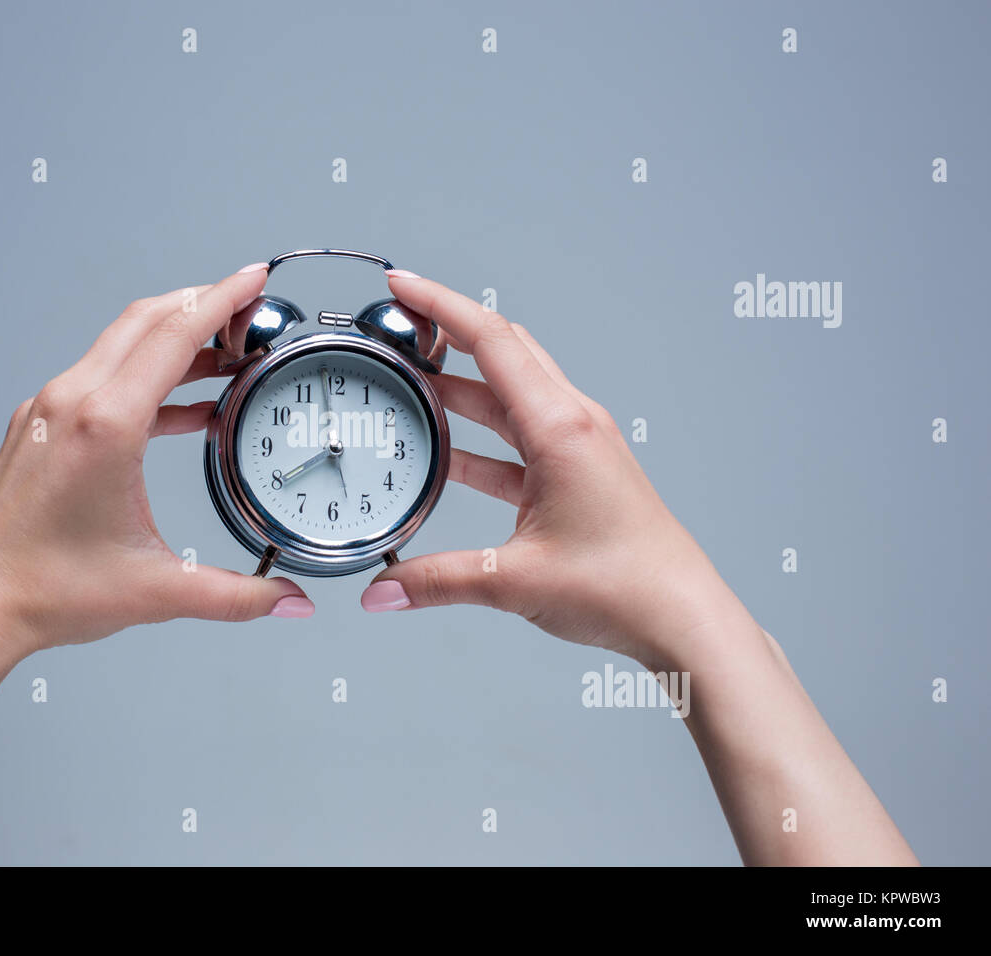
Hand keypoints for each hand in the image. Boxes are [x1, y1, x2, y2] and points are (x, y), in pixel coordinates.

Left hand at [0, 263, 315, 665]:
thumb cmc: (46, 591)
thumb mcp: (158, 592)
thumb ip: (237, 596)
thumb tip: (291, 600)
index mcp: (104, 425)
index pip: (173, 335)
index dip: (221, 298)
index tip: (254, 277)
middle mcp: (71, 402)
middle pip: (146, 322)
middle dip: (203, 305)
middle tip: (251, 310)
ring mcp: (48, 409)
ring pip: (120, 345)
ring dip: (175, 340)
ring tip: (227, 357)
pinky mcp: (37, 425)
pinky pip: (99, 377)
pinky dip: (146, 377)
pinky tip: (182, 409)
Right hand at [359, 273, 747, 666]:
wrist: (680, 617)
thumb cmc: (624, 586)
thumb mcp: (514, 579)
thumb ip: (438, 580)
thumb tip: (384, 589)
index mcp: (560, 428)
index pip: (490, 341)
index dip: (440, 305)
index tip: (401, 285)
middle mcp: (572, 425)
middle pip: (503, 354)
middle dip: (447, 334)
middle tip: (399, 329)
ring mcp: (577, 448)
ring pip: (509, 397)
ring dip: (460, 388)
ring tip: (410, 386)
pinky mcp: (576, 475)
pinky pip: (517, 440)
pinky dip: (479, 439)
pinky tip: (445, 454)